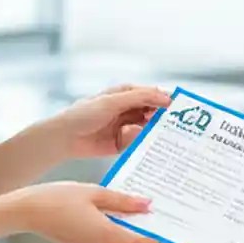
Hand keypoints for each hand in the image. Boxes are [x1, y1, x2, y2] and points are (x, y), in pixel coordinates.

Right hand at [8, 181, 159, 242]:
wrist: (24, 211)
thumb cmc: (55, 200)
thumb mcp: (94, 193)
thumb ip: (122, 201)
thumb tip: (145, 205)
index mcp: (104, 234)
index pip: (138, 241)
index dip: (154, 235)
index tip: (167, 227)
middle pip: (127, 236)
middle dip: (138, 222)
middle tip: (150, 202)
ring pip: (113, 234)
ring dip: (121, 220)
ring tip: (127, 198)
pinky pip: (100, 234)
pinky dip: (107, 222)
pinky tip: (105, 205)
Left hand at [49, 84, 170, 159]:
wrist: (64, 138)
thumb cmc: (84, 114)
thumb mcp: (113, 102)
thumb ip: (139, 98)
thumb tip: (165, 97)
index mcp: (125, 94)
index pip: (151, 94)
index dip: (164, 100)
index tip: (180, 108)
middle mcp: (127, 109)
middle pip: (152, 112)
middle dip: (162, 118)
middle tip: (175, 126)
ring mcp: (125, 126)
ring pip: (147, 128)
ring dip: (153, 133)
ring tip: (165, 138)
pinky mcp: (121, 143)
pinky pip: (138, 143)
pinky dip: (143, 145)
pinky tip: (149, 148)